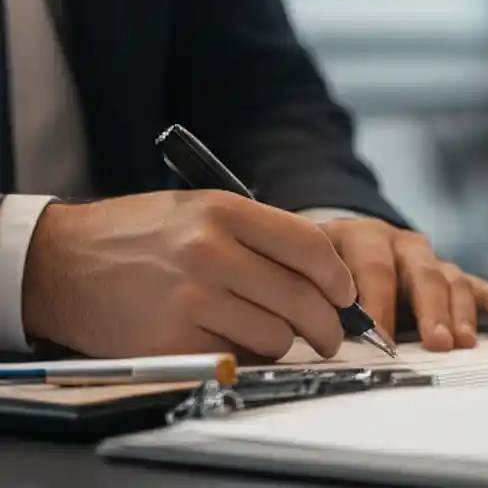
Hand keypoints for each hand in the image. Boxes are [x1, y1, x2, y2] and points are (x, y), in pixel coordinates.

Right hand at [22, 191, 356, 358]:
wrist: (60, 263)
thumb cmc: (136, 236)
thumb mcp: (199, 210)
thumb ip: (259, 235)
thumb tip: (323, 275)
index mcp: (224, 212)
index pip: (311, 246)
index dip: (340, 277)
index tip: (347, 294)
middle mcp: (210, 251)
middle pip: (302, 298)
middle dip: (328, 325)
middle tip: (330, 335)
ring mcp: (190, 298)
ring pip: (276, 335)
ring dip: (283, 343)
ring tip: (273, 335)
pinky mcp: (171, 340)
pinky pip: (236, 359)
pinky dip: (245, 358)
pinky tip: (234, 343)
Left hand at [318, 218, 487, 350]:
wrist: (343, 250)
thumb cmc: (320, 277)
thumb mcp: (305, 281)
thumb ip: (305, 307)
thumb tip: (300, 343)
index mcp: (359, 239)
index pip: (372, 267)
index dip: (377, 304)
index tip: (379, 343)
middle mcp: (401, 245)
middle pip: (422, 272)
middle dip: (430, 310)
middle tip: (436, 343)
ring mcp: (433, 261)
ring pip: (453, 281)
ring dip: (461, 315)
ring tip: (464, 345)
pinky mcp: (457, 278)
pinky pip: (484, 290)